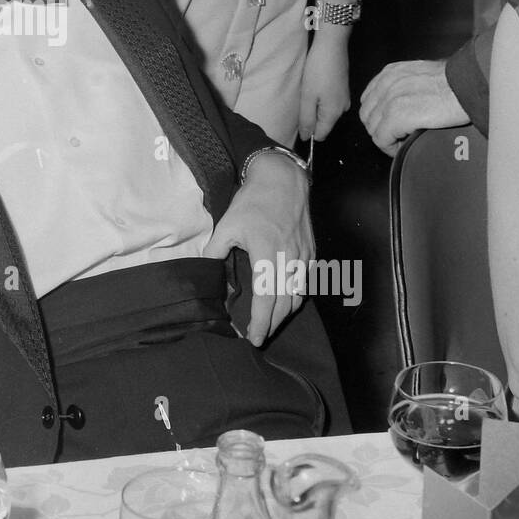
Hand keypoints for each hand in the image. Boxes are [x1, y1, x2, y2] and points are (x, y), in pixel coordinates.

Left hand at [204, 153, 312, 345]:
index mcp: (267, 255)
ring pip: (298, 297)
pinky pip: (306, 284)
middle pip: (285, 305)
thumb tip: (208, 271)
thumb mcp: (227, 224)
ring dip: (285, 314)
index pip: (267, 300)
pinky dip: (296, 298)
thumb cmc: (253, 201)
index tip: (254, 338)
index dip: (261, 323)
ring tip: (270, 322)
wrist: (283, 180)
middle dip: (272, 325)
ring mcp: (303, 257)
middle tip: (259, 336)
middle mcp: (289, 260)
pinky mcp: (311, 253)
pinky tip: (286, 301)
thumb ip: (215, 251)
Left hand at [298, 33, 349, 142]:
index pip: (321, 135)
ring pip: (326, 112)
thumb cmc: (317, 71)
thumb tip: (306, 138)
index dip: (308, 131)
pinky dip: (320, 98)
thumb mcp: (307, 97)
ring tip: (308, 90)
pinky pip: (329, 102)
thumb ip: (306, 119)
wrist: (332, 46)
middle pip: (324, 123)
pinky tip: (315, 85)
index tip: (299, 117)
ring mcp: (344, 99)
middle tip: (303, 99)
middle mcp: (343, 109)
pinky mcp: (343, 89)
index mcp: (334, 114)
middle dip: (311, 117)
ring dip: (315, 106)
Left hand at [359, 59, 467, 155]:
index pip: (369, 100)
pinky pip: (381, 139)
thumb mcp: (421, 76)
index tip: (391, 125)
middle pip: (367, 115)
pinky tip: (404, 146)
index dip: (379, 116)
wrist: (468, 86)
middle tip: (397, 136)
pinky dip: (390, 147)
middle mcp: (386, 84)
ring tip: (404, 141)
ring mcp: (390, 100)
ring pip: (373, 129)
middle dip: (380, 129)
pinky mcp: (397, 116)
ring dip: (386, 139)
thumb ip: (403, 86)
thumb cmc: (455, 83)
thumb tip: (401, 105)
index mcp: (390, 73)